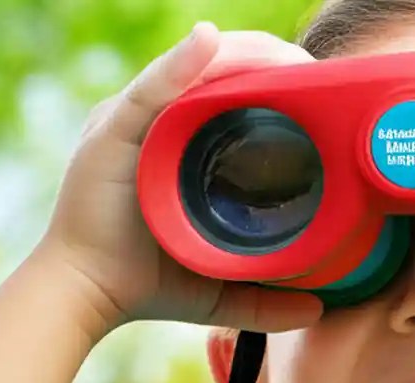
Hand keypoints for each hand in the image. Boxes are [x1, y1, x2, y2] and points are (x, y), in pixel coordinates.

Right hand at [36, 22, 323, 335]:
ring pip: (196, 71)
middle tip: (324, 78)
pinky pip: (150, 87)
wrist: (86, 295)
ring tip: (292, 60)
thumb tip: (318, 311)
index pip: (237, 92)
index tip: (328, 94)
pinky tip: (208, 40)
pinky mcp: (112, 128)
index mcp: (182, 139)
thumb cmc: (145, 284)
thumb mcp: (218, 290)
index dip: (280, 83)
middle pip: (223, 73)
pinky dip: (179, 63)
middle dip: (274, 65)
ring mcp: (135, 120)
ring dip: (247, 57)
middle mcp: (158, 120)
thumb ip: (265, 301)